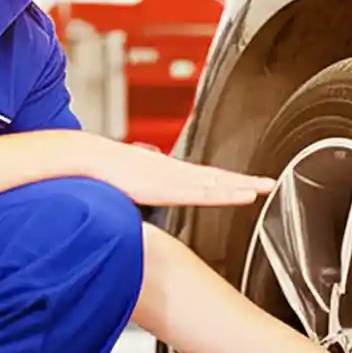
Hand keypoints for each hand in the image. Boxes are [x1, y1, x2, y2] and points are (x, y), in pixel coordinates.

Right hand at [72, 133, 275, 205]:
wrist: (82, 157)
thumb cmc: (98, 171)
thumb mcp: (124, 184)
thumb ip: (136, 187)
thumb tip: (138, 188)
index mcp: (165, 173)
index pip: (203, 179)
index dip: (226, 182)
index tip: (247, 185)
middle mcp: (173, 172)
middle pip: (215, 178)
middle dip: (243, 181)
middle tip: (269, 183)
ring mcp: (170, 178)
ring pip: (213, 184)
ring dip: (239, 186)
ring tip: (262, 188)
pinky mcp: (163, 186)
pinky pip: (200, 192)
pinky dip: (222, 193)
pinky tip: (238, 195)